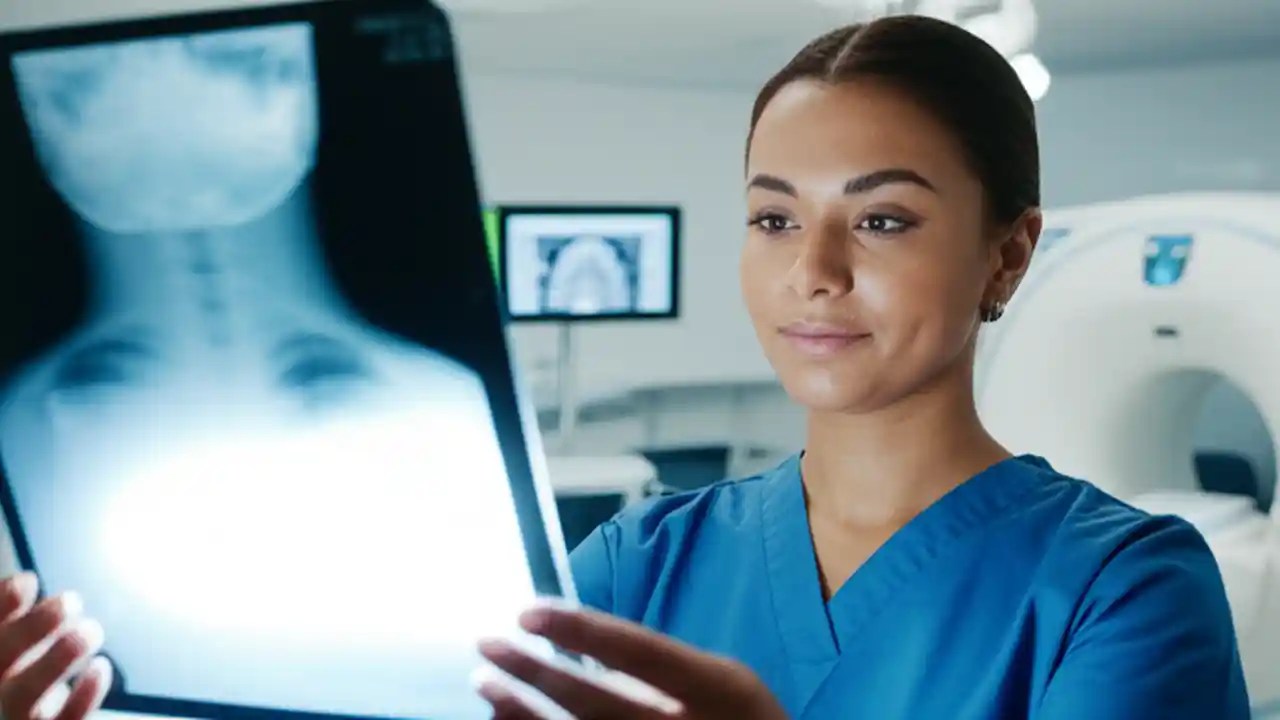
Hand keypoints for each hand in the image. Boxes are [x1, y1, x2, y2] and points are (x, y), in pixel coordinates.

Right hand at [0, 573, 111, 719]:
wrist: (22, 718)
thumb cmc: (20, 680)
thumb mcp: (17, 648)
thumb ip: (16, 622)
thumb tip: (25, 582)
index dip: (1, 604)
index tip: (30, 580)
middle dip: (33, 627)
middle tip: (72, 601)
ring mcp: (12, 717)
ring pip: (22, 695)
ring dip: (59, 657)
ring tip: (91, 629)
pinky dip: (84, 695)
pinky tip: (101, 666)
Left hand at [476, 605, 788, 719]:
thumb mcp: (721, 685)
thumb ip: (661, 669)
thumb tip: (578, 646)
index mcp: (715, 687)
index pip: (636, 650)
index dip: (579, 628)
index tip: (526, 612)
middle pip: (594, 701)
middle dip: (533, 672)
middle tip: (487, 644)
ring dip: (522, 713)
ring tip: (485, 683)